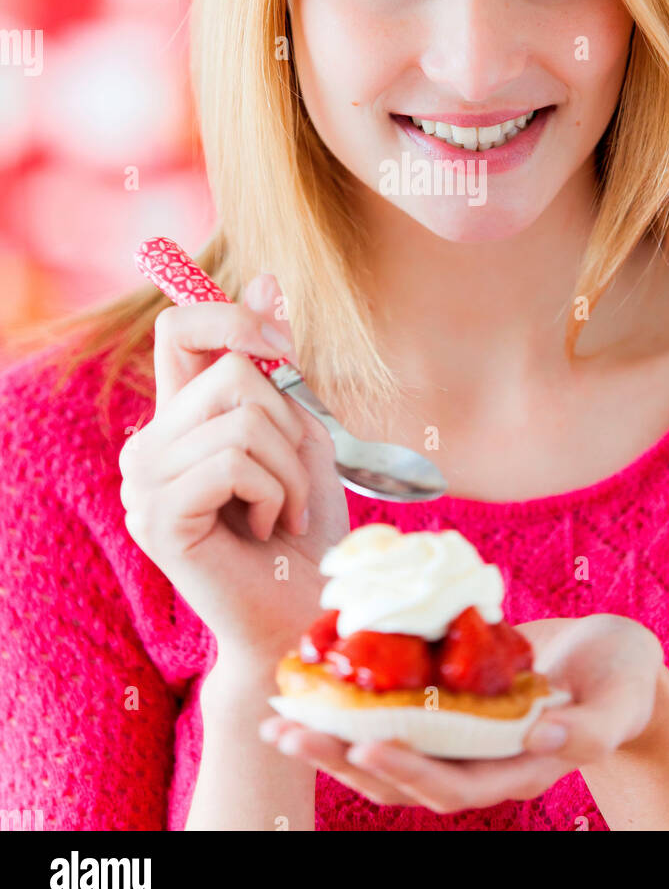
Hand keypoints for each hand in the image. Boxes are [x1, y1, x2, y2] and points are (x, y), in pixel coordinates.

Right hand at [119, 272, 348, 672]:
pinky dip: (274, 493)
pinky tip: (267, 529)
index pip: (179, 327)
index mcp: (177, 418)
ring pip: (242, 418)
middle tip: (290, 480)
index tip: (280, 345)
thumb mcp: (300, 431)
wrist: (304, 609)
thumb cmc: (305, 527)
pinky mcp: (157, 517)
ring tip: (283, 511)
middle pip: (232, 373)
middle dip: (290, 424)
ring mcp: (143, 482)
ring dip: (289, 468)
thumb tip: (265, 279)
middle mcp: (148, 444)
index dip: (232, 319)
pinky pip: (233, 462)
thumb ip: (275, 364)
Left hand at [258, 613, 664, 812]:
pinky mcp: (447, 702)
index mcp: (516, 769)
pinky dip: (355, 703)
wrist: (614, 661)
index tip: (366, 743)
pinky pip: (394, 711)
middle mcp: (478, 759)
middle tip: (289, 731)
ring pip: (387, 749)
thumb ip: (589, 729)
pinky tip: (317, 682)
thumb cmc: (625, 680)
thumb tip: (539, 740)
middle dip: (343, 758)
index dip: (409, 769)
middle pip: (401, 774)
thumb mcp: (621, 700)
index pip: (452, 784)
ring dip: (333, 739)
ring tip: (280, 721)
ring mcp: (458, 734)